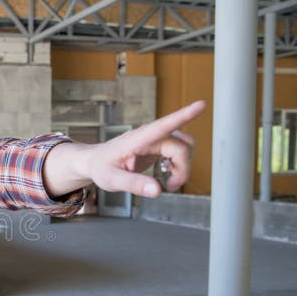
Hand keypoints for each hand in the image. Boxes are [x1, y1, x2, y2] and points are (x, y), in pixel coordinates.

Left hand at [44, 100, 203, 197]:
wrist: (95, 162)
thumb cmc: (101, 168)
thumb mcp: (112, 180)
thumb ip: (133, 184)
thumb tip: (158, 191)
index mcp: (137, 139)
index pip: (164, 125)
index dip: (183, 116)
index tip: (201, 104)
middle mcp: (150, 135)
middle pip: (182, 146)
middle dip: (183, 168)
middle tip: (171, 187)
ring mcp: (156, 138)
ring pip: (185, 147)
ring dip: (183, 166)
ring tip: (169, 182)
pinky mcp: (159, 145)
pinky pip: (180, 151)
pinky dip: (180, 165)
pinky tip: (167, 174)